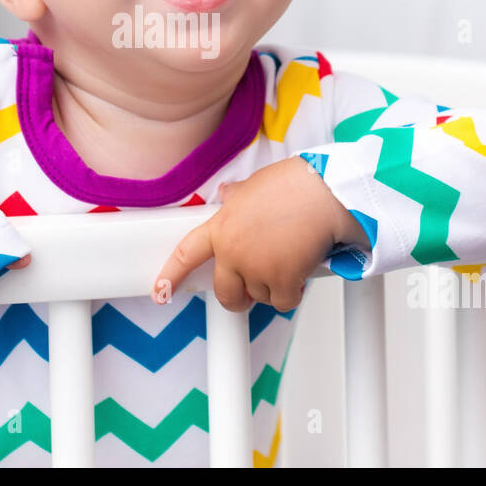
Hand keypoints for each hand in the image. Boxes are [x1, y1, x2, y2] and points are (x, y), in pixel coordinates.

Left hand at [152, 157, 364, 312]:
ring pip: (261, 296)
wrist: (325, 192)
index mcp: (222, 226)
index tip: (160, 290)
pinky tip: (302, 270)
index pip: (186, 253)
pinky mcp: (280, 281)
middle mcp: (232, 250)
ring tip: (291, 257)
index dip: (171, 275)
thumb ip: (238, 196)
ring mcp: (255, 268)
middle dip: (239, 298)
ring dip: (276, 286)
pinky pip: (285, 301)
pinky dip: (295, 292)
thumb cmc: (296, 184)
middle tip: (254, 291)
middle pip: (225, 292)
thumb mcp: (256, 186)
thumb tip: (228, 191)